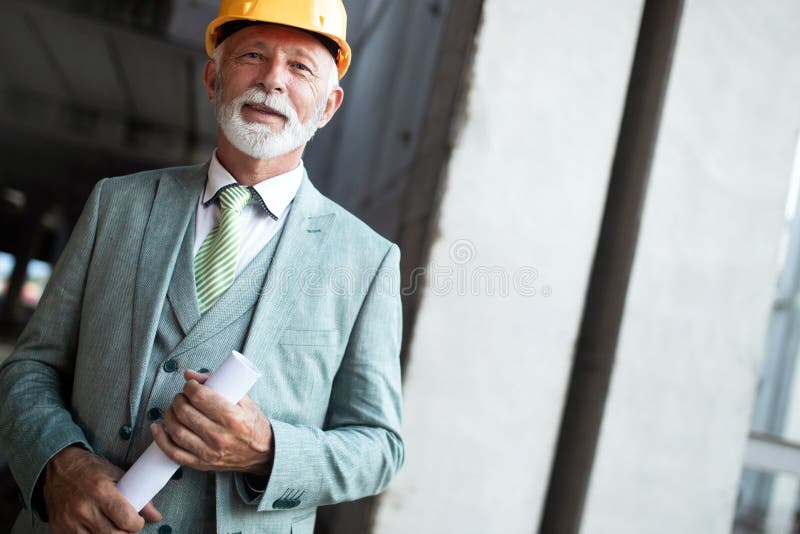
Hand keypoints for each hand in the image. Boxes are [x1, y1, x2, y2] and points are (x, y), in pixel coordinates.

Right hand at [43, 445, 161, 532]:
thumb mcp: (116, 474)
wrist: (56, 466)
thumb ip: (138, 494)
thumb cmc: (89, 468)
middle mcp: (84, 508)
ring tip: (113, 527)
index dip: (137, 524)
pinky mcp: (59, 528)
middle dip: (126, 533)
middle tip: (127, 526)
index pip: (126, 520)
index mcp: (101, 491)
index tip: (137, 521)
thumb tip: (156, 516)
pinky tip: (96, 529)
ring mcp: (70, 520)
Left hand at [152, 370, 273, 474]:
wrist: (263, 454)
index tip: (191, 385)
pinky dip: (161, 439)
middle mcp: (219, 436)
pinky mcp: (201, 464)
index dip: (190, 387)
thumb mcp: (245, 400)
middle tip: (182, 396)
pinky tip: (157, 427)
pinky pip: (174, 453)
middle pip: (185, 413)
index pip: (200, 397)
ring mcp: (209, 452)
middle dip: (179, 399)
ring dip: (169, 415)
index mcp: (232, 418)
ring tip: (173, 408)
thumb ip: (219, 384)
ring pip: (177, 431)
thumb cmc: (253, 424)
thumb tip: (189, 374)